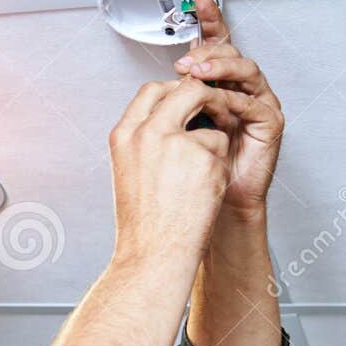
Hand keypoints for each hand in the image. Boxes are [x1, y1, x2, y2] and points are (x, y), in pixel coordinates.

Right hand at [108, 77, 247, 265]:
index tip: (186, 105)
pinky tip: (203, 192)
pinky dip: (218, 167)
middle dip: (204, 100)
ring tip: (196, 179)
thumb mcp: (130, 170)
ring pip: (209, 123)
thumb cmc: (143, 222)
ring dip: (211, 144)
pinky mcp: (204, 157)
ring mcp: (176, 143)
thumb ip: (146, 139)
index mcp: (124, 135)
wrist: (152, 255)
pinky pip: (221, 147)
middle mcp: (147, 132)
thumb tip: (173, 116)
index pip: (151, 90)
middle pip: (186, 91)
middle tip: (212, 116)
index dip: (174, 92)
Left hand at [173, 0, 284, 221]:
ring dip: (219, 69)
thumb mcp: (175, 127)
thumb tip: (157, 81)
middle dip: (207, 51)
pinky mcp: (269, 123)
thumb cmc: (195, 171)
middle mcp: (239, 89)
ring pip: (245, 70)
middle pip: (230, 53)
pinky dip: (233, 101)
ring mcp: (256, 103)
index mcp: (217, 84)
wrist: (213, 207)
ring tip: (196, 75)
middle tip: (184, 61)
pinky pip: (253, 102)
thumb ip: (173, 100)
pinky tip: (218, 106)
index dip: (209, 20)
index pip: (214, 44)